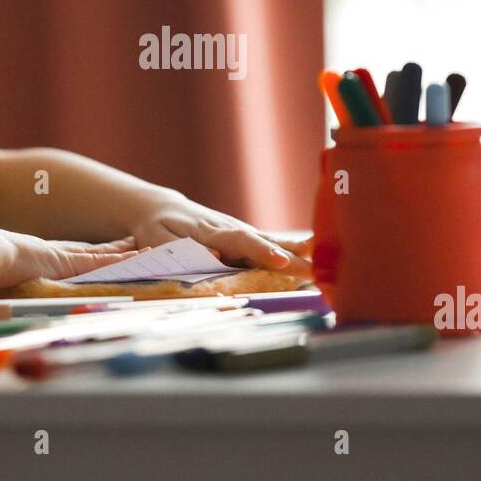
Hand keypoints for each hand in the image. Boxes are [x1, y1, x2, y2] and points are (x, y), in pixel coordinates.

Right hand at [0, 230, 148, 289]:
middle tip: (137, 246)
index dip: (93, 256)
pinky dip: (121, 261)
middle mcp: (56, 255)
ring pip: (103, 256)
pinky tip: (139, 258)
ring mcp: (63, 257)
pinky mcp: (67, 262)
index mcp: (42, 260)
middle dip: (116, 250)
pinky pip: (101, 262)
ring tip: (149, 250)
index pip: (74, 258)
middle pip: (94, 253)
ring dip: (127, 255)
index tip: (107, 251)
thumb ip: (0, 290)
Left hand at [129, 195, 312, 276]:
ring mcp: (240, 231)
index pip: (238, 242)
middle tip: (315, 270)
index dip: (260, 251)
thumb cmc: (156, 229)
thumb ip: (181, 249)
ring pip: (271, 241)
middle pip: (263, 243)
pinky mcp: (245, 237)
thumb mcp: (158, 240)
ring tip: (324, 261)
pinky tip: (316, 251)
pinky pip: (271, 242)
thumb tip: (216, 256)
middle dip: (289, 257)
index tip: (280, 260)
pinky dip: (293, 247)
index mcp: (208, 231)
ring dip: (297, 252)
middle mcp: (229, 230)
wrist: (163, 210)